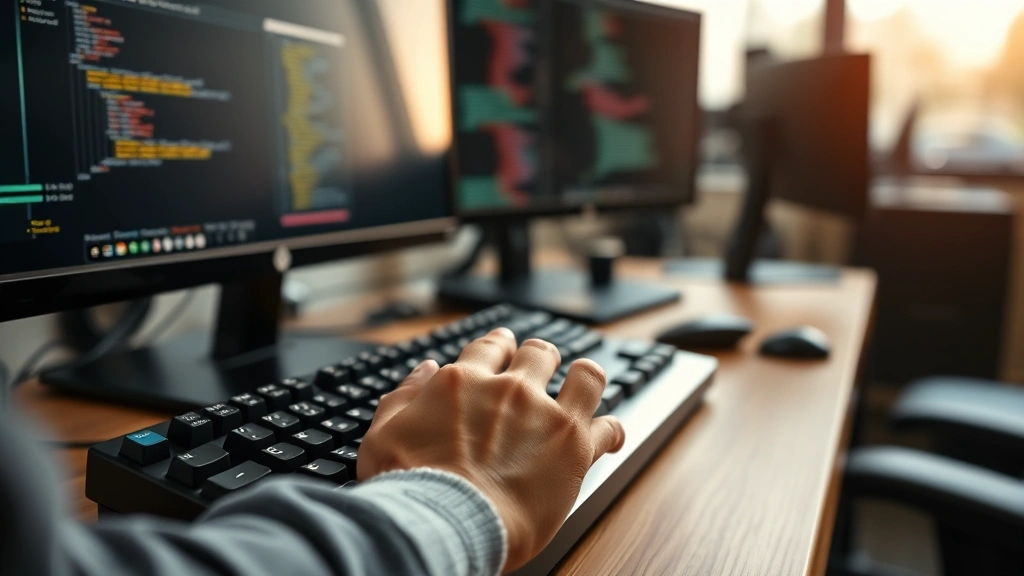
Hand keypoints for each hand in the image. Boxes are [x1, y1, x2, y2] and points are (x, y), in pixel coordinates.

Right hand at [358, 328, 625, 571]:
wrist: (444, 521)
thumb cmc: (410, 486)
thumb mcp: (384, 433)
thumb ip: (405, 396)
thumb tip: (424, 372)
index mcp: (461, 382)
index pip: (490, 347)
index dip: (501, 345)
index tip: (506, 347)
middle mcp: (508, 389)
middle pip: (539, 353)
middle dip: (542, 359)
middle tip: (543, 370)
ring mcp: (546, 414)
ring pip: (585, 375)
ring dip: (586, 379)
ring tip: (586, 386)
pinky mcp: (574, 446)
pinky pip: (609, 427)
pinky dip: (613, 430)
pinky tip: (611, 437)